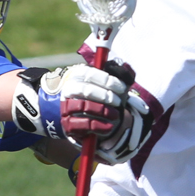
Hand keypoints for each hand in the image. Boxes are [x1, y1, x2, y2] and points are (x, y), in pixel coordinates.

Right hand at [13, 62, 151, 163]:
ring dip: (102, 111)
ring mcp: (67, 107)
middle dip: (105, 96)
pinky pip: (82, 125)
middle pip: (86, 90)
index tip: (122, 88)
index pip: (90, 74)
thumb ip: (120, 75)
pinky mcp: (68, 124)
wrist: (79, 115)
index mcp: (77, 75)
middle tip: (119, 102)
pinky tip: (108, 127)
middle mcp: (69, 89)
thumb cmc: (99, 95)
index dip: (107, 80)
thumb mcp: (109, 83)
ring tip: (116, 115)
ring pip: (83, 107)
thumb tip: (127, 68)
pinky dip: (97, 126)